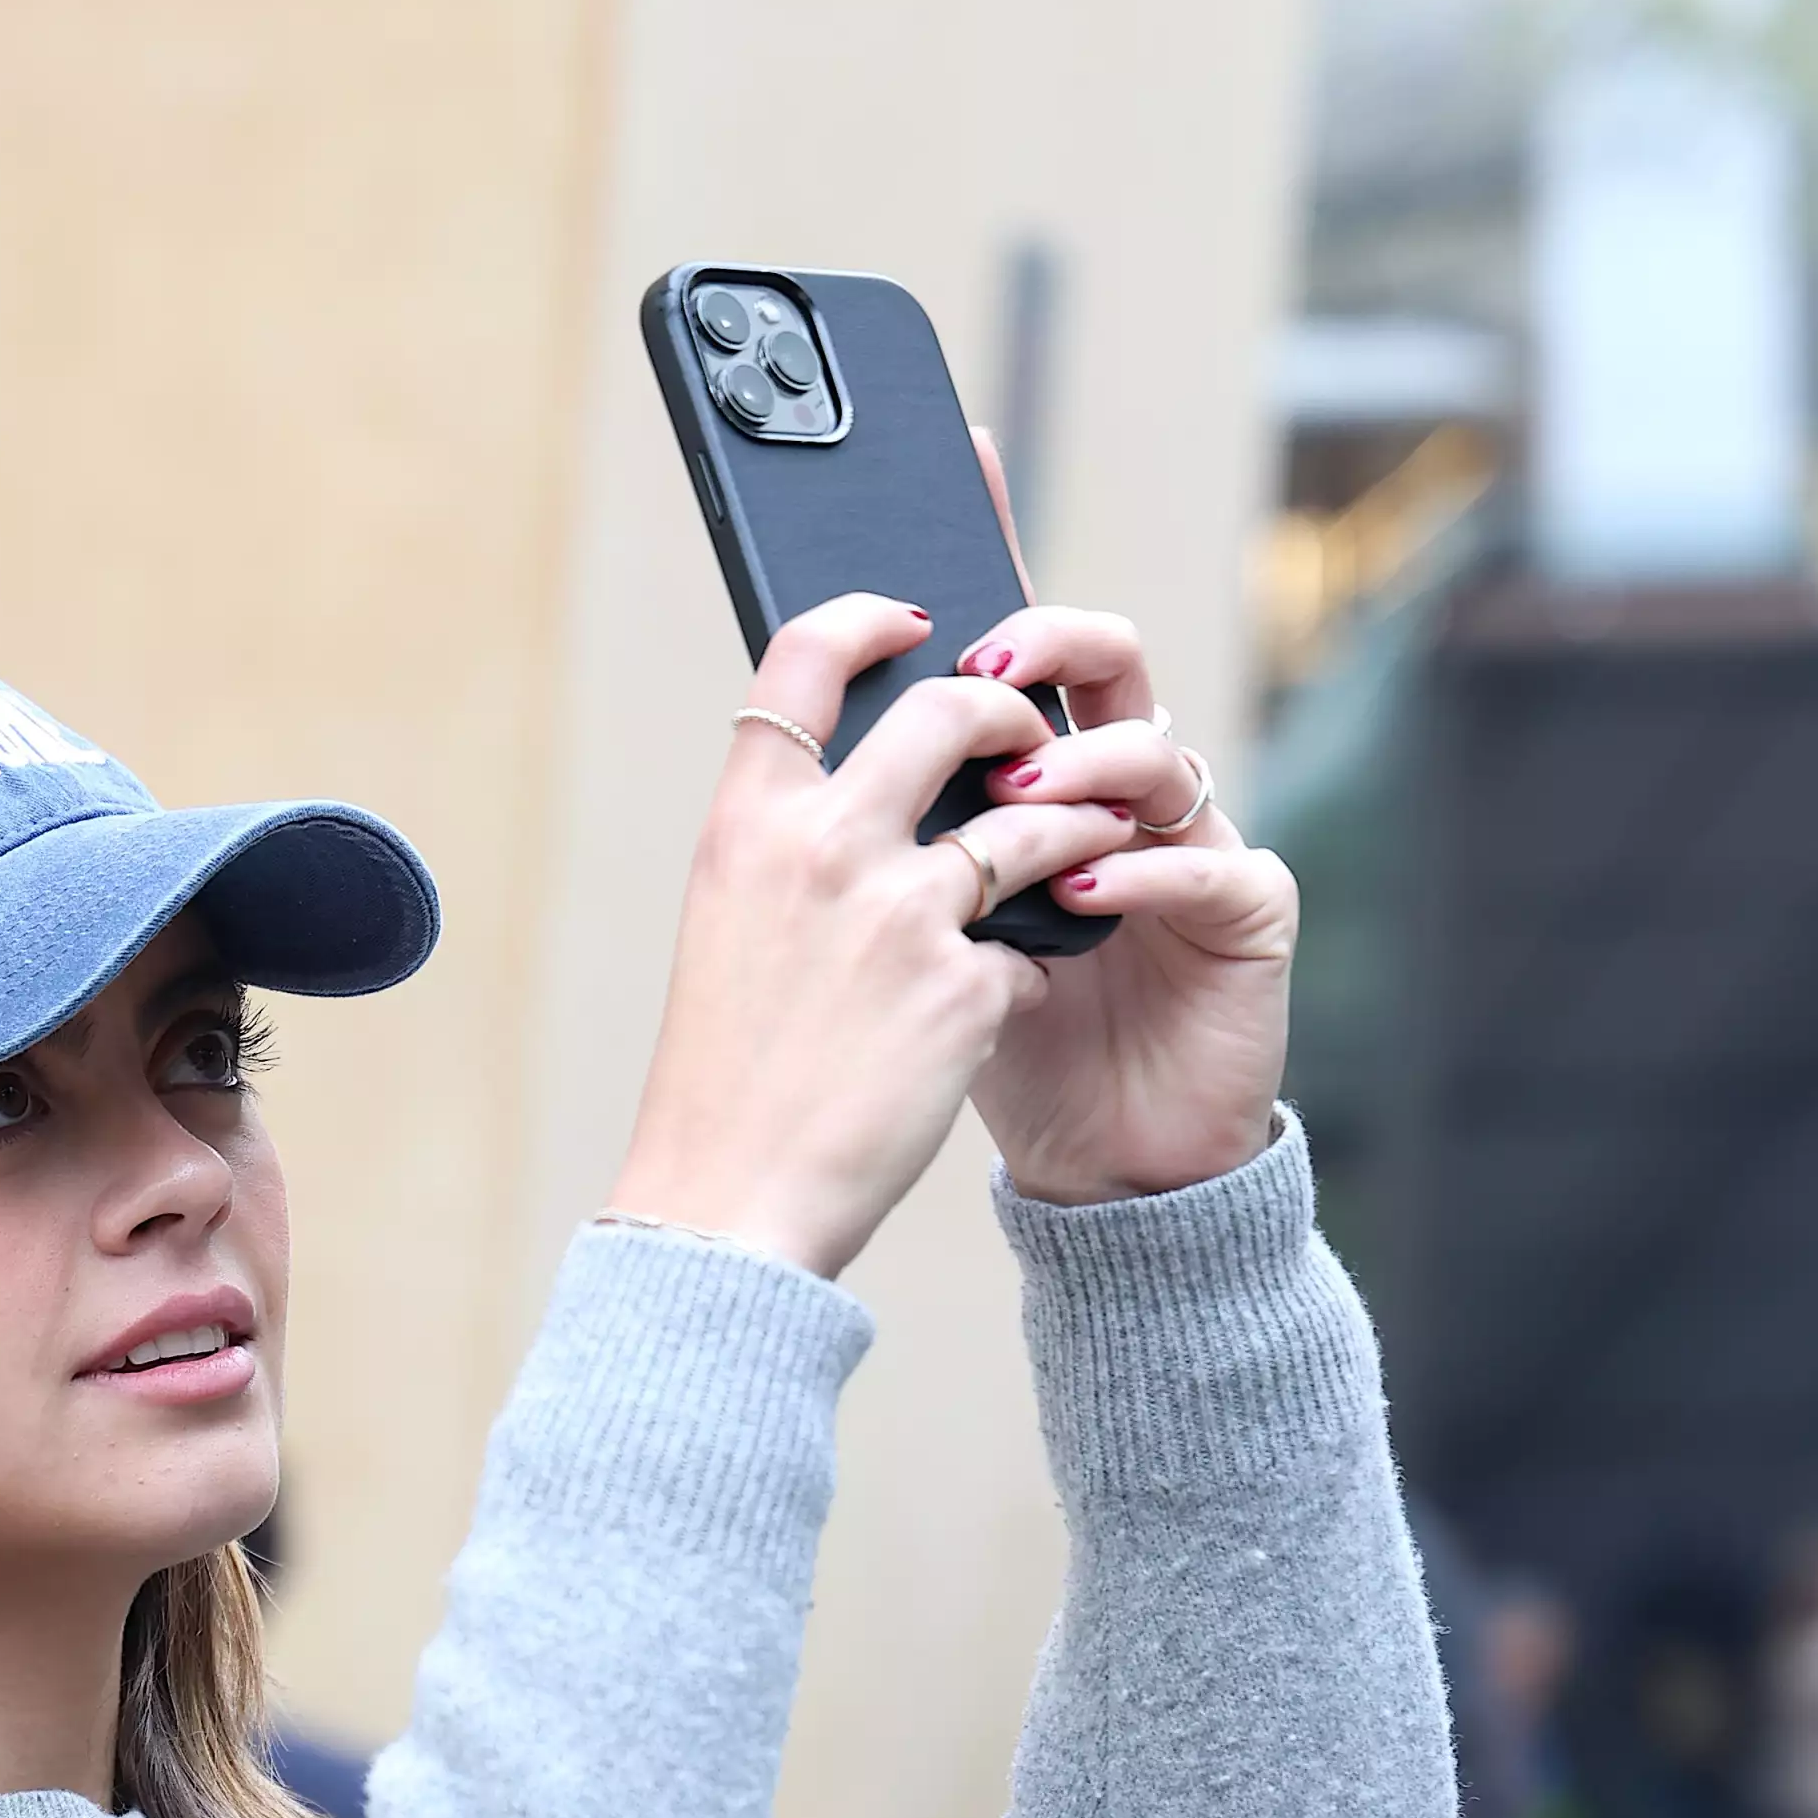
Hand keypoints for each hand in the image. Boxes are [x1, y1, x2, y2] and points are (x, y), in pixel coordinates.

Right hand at [607, 595, 1145, 1279]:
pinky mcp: (966, 988)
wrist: (730, 1201)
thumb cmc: (725, 1072)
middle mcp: (824, 848)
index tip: (914, 617)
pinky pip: (1031, 949)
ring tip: (1093, 843)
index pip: (803, 660)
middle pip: (952, 712)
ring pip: (1033, 821)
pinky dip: (1027, 973)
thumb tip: (868, 792)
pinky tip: (1004, 1010)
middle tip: (1032, 739)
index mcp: (747, 826)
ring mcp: (902, 914)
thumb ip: (789, 848)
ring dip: (1078, 823)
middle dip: (1012, 711)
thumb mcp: (730, 930)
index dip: (864, 616)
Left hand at [953, 436, 1295, 1206]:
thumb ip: (894, 832)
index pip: (1026, 644)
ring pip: (1159, 751)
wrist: (1095, 1165)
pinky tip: (1080, 894)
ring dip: (1082, 766)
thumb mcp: (923, 926)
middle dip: (1050, 642)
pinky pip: (1204, 863)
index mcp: (1048, 777)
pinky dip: (1137, 872)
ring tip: (1017, 804)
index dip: (999, 550)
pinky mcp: (1249, 915)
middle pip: (1111, 660)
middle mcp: (1128, 791)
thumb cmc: (1003, 1041)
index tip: (956, 457)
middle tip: (981, 666)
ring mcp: (1198, 842)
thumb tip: (793, 730)